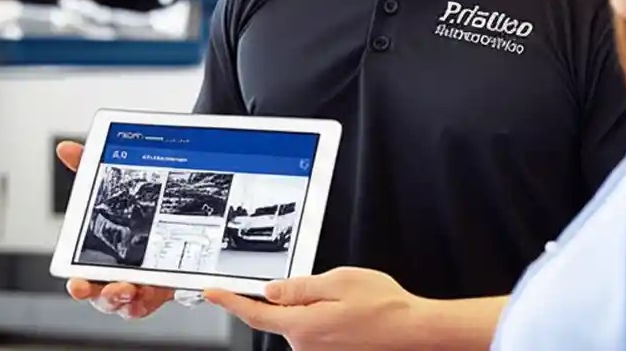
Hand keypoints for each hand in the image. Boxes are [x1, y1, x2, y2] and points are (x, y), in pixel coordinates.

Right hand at [55, 141, 174, 318]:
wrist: (168, 211)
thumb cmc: (128, 209)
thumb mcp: (110, 185)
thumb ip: (88, 168)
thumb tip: (66, 148)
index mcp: (97, 259)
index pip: (83, 278)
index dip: (80, 286)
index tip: (77, 285)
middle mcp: (115, 276)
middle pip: (105, 298)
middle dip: (107, 297)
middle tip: (116, 287)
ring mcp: (140, 284)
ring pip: (130, 304)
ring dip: (131, 301)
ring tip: (136, 288)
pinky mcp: (162, 287)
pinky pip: (158, 300)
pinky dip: (156, 297)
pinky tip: (162, 289)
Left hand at [204, 267, 428, 350]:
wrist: (413, 332)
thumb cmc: (383, 306)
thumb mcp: (338, 282)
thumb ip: (300, 287)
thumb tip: (272, 291)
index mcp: (302, 326)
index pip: (255, 314)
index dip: (230, 301)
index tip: (212, 293)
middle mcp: (305, 345)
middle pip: (280, 314)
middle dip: (292, 295)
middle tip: (327, 285)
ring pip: (299, 320)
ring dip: (312, 305)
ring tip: (348, 299)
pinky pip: (314, 329)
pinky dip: (323, 314)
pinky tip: (349, 310)